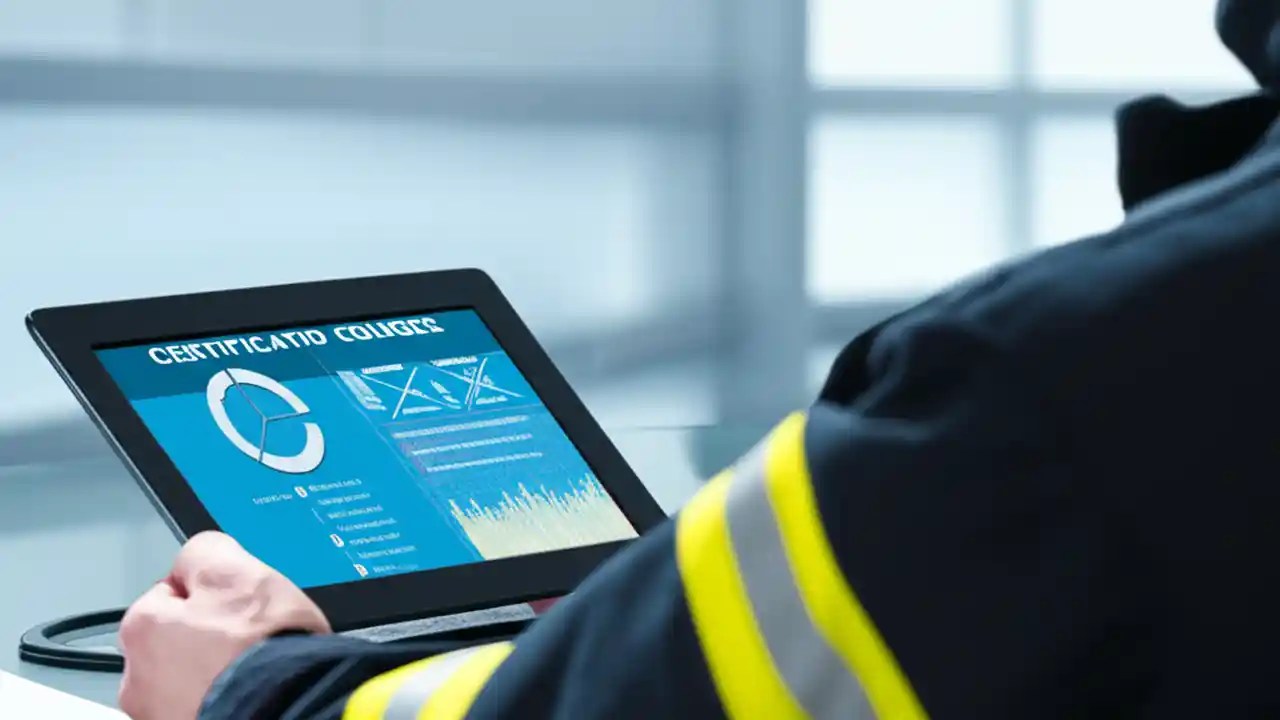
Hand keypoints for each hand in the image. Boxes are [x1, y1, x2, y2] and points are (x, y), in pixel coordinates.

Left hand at [117, 531, 330, 719]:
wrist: (290, 707)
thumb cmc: (262, 647)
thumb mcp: (236, 570)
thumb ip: (204, 552)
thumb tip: (199, 558)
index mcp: (142, 629)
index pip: (171, 592)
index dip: (213, 593)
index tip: (241, 603)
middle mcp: (138, 680)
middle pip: (177, 641)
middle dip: (208, 637)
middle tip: (251, 638)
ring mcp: (162, 716)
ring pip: (192, 679)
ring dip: (216, 674)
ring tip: (257, 670)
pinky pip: (207, 706)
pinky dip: (225, 701)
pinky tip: (254, 693)